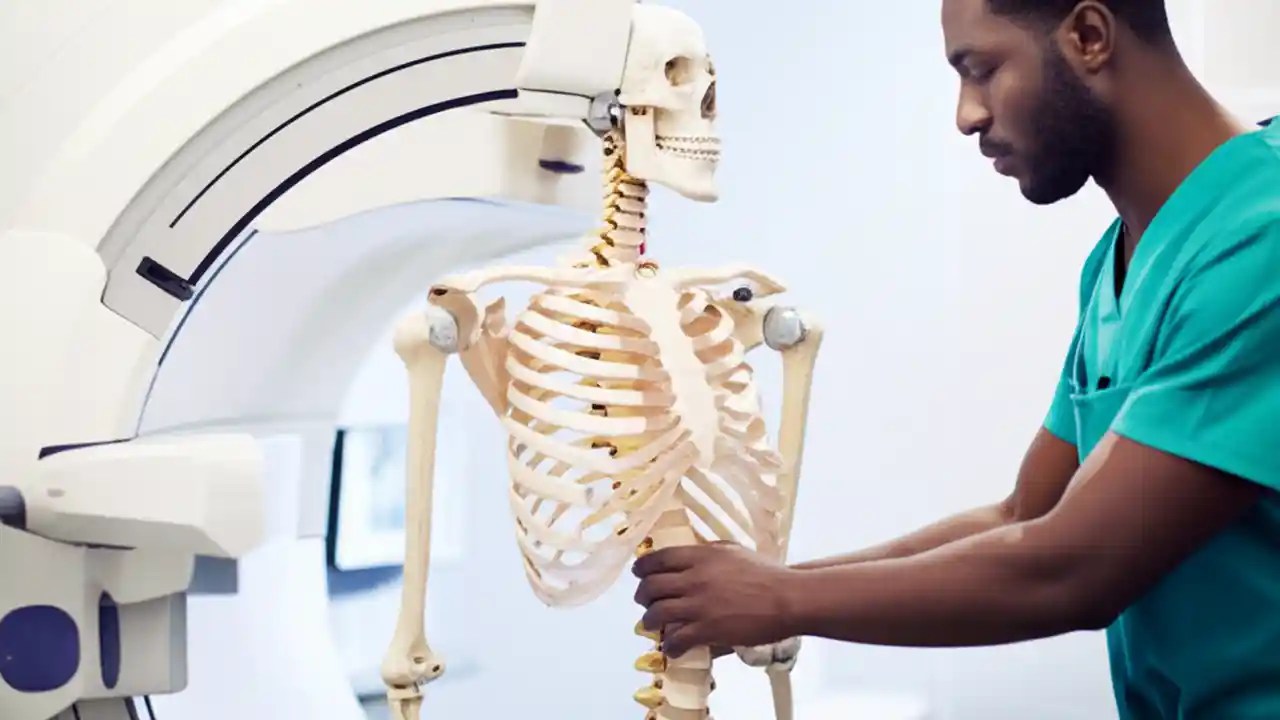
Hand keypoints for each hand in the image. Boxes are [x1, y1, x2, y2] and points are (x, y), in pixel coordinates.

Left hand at [632, 543, 799, 658]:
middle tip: (644, 601)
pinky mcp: (708, 629)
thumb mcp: (732, 551)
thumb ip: (707, 552)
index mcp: (700, 556)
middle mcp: (694, 578)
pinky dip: (669, 645)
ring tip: (651, 624)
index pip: (658, 559)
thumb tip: (689, 556)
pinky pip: (676, 638)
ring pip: (657, 613)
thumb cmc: (766, 573)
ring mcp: (699, 605)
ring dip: (649, 621)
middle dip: (641, 596)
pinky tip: (671, 647)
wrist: (787, 597)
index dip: (642, 567)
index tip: (637, 573)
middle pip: (651, 586)